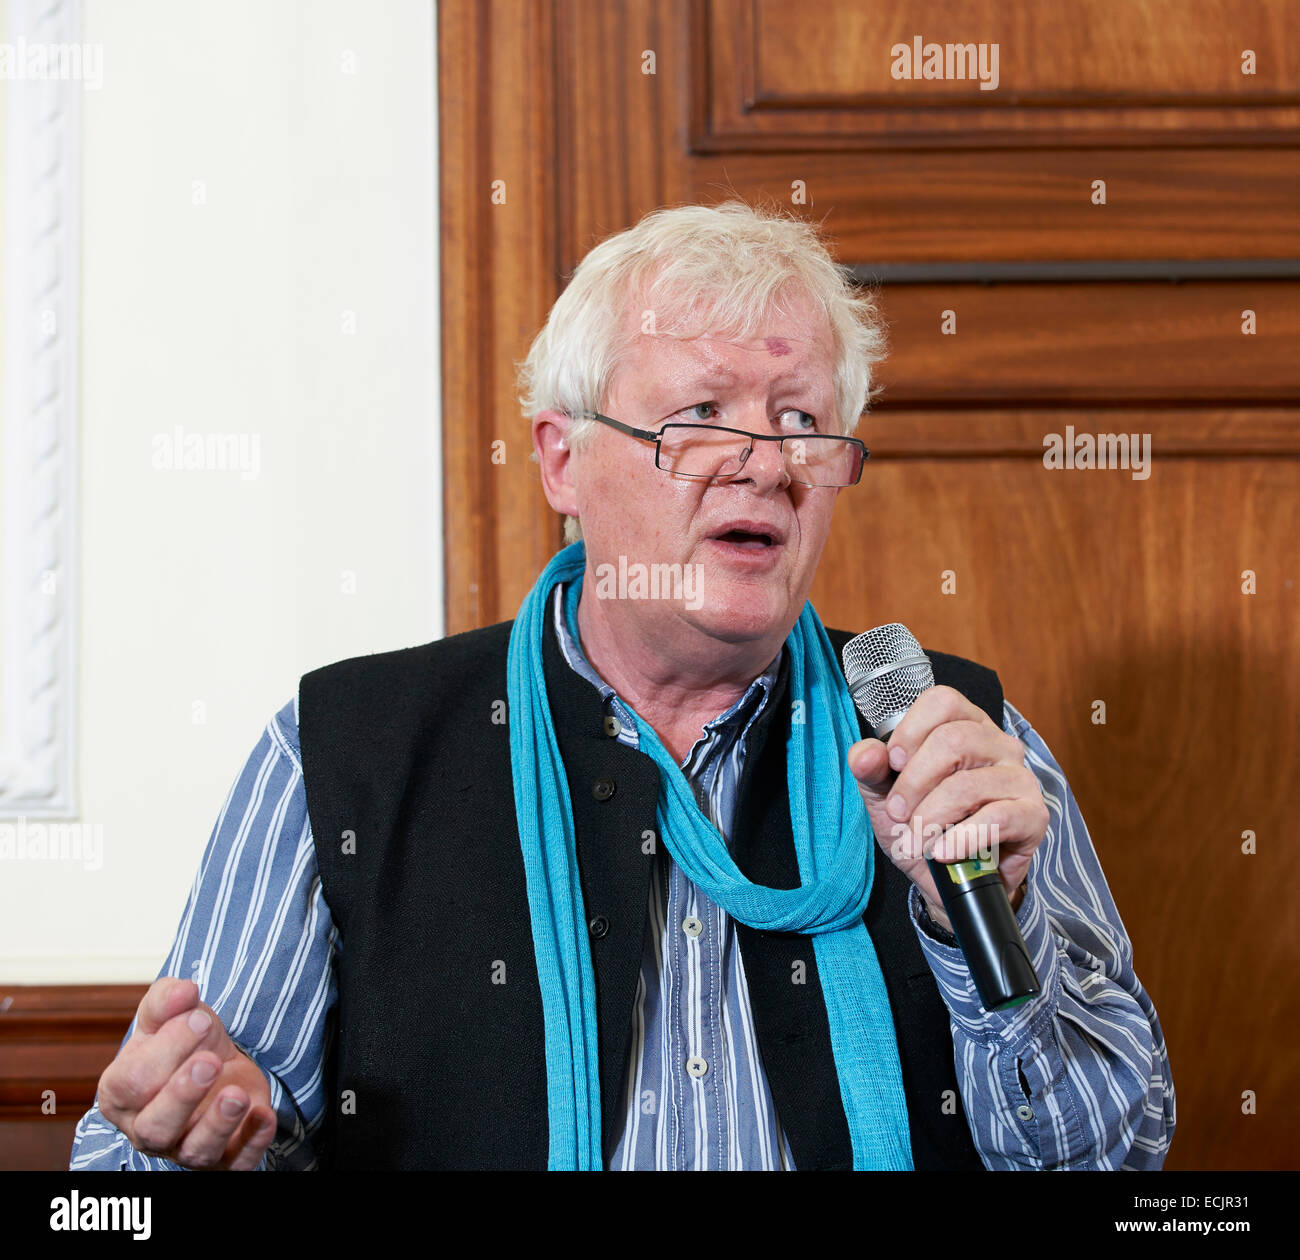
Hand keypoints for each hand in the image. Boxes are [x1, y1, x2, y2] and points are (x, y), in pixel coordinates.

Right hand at [97, 977, 276, 1169]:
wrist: (215, 1061)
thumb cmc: (182, 1040)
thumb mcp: (169, 1012)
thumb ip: (168, 998)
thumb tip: (183, 992)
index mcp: (122, 1094)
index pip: (133, 1082)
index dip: (167, 1050)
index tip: (198, 1018)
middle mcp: (148, 1129)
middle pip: (155, 1128)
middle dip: (183, 1094)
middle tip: (210, 1061)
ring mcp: (186, 1147)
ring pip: (194, 1152)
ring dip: (218, 1124)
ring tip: (237, 1094)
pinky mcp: (225, 1157)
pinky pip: (237, 1163)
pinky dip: (252, 1142)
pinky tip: (265, 1115)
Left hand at [847, 686, 1048, 931]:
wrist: (947, 881)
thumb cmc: (921, 826)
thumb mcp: (885, 795)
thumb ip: (872, 770)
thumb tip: (863, 756)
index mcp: (965, 726)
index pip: (943, 701)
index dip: (911, 731)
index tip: (893, 764)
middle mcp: (998, 744)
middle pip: (952, 741)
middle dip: (913, 783)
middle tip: (898, 813)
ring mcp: (1020, 778)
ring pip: (967, 784)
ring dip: (931, 818)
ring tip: (917, 840)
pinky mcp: (1033, 815)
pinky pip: (996, 817)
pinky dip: (961, 838)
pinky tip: (944, 852)